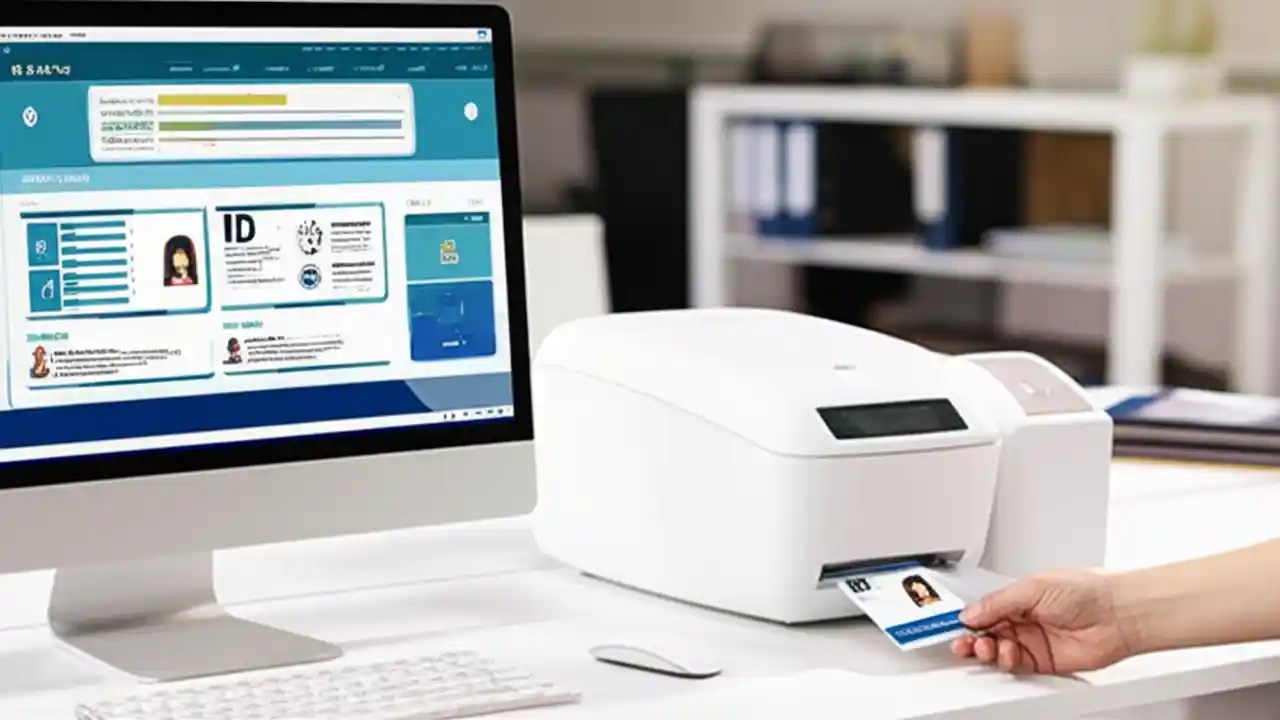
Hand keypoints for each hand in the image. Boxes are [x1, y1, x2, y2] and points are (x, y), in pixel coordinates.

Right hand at [951, 570, 1138, 674]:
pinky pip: (1016, 666)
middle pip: (987, 632)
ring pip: (998, 650)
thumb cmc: (1086, 590)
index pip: (984, 610)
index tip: (952, 624)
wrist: (1118, 614)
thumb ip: (997, 603)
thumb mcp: (1031, 588)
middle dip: (972, 637)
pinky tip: (1005, 655)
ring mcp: (1033, 641)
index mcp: (1018, 597)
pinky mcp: (1044, 662)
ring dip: (987, 650)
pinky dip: (1006, 662)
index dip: (967, 618)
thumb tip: (970, 613)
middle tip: (963, 641)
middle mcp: (1024, 619)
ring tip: (989, 646)